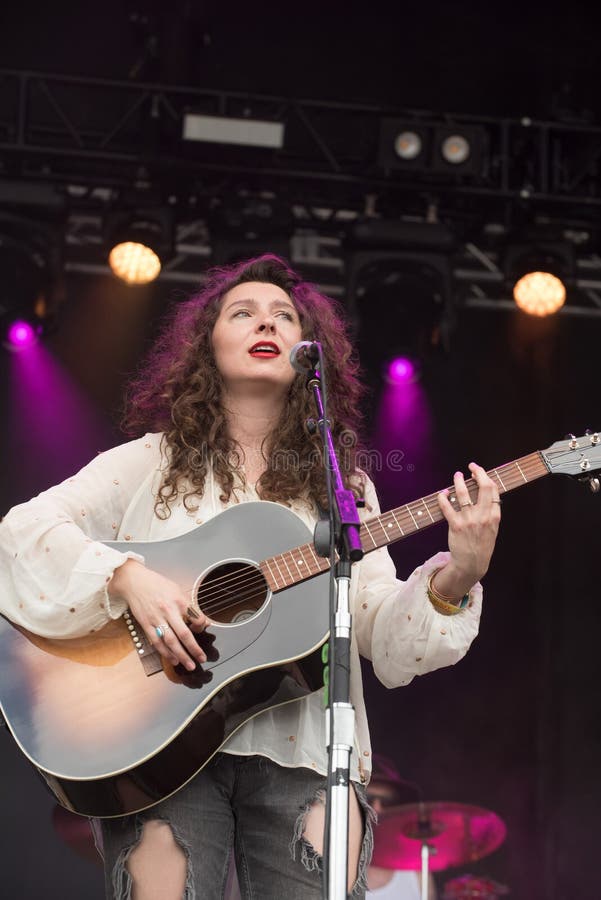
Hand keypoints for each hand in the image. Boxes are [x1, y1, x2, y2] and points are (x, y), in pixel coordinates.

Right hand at [108, 559, 209, 669]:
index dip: (201, 626)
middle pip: (184, 634)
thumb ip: (188, 605)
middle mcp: (168, 611)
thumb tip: (200, 619)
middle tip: (202, 659)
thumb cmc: (156, 584)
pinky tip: (173, 659)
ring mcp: (156, 619)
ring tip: (189, 665)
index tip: (203, 630)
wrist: (134, 581)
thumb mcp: (176, 589)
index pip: (196, 617)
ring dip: (181, 655)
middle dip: (194, 649)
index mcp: (179, 600)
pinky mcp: (146, 625)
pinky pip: (157, 642)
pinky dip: (165, 653)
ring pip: (170, 642)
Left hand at [434, 462, 500, 599]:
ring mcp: (469, 520)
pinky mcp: (455, 525)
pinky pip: (447, 507)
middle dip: (478, 472)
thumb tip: (486, 495)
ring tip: (457, 476)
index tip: (480, 472)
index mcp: (494, 516)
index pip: (493, 490)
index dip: (486, 477)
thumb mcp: (493, 530)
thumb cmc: (482, 546)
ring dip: (459, 481)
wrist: (472, 564)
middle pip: (483, 487)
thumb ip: (491, 513)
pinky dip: (443, 498)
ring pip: (463, 494)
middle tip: (471, 467)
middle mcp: (483, 516)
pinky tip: (442, 494)